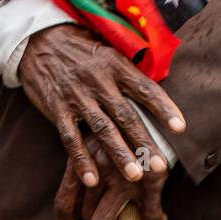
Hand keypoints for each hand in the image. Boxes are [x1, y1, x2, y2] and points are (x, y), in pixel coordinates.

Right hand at [19, 23, 184, 187]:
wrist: (39, 39)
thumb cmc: (82, 46)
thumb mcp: (108, 48)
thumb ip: (130, 67)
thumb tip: (163, 80)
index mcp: (116, 64)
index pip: (145, 88)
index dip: (163, 108)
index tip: (181, 128)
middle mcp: (99, 81)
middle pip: (127, 115)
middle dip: (144, 141)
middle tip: (161, 167)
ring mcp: (77, 96)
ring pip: (102, 129)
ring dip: (119, 154)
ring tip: (135, 176)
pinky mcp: (57, 108)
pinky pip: (71, 138)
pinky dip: (81, 160)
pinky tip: (92, 180)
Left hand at [54, 131, 168, 219]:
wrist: (154, 104)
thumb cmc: (122, 123)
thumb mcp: (97, 138)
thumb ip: (86, 165)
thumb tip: (78, 203)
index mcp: (82, 156)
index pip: (65, 202)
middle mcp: (99, 166)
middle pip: (85, 214)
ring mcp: (124, 174)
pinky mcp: (152, 178)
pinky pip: (148, 214)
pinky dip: (153, 219)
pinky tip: (156, 219)